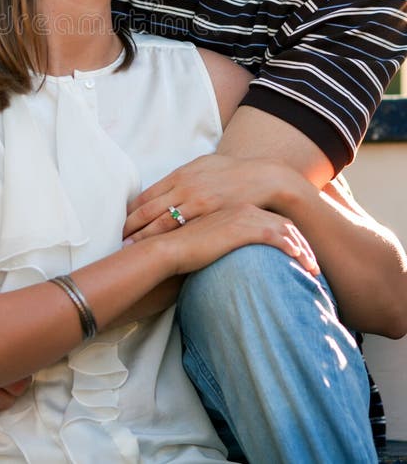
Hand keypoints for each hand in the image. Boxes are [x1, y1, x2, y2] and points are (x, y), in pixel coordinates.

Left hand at [124, 154, 282, 241]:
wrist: (262, 177)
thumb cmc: (231, 173)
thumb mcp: (202, 167)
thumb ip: (181, 180)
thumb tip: (161, 192)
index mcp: (179, 176)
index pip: (147, 196)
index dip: (131, 212)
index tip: (118, 224)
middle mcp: (184, 187)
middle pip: (149, 209)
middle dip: (130, 226)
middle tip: (115, 241)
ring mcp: (196, 201)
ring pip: (162, 222)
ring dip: (144, 236)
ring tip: (129, 250)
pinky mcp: (210, 215)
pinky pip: (184, 230)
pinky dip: (168, 240)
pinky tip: (159, 251)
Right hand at [160, 203, 319, 277]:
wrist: (168, 249)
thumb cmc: (182, 251)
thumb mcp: (205, 243)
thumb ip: (220, 244)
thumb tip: (230, 260)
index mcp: (235, 210)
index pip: (271, 221)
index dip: (288, 238)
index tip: (300, 256)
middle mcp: (242, 210)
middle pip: (283, 224)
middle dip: (302, 244)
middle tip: (313, 264)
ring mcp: (244, 218)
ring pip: (285, 230)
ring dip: (303, 250)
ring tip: (313, 269)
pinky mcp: (243, 229)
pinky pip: (277, 237)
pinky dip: (293, 249)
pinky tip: (302, 263)